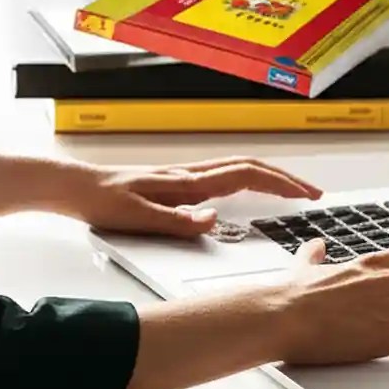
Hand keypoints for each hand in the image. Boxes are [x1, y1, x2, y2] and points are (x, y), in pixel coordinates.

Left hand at [60, 157, 321, 236]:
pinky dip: (248, 181)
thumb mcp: (137, 217)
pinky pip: (223, 177)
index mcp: (187, 182)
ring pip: (239, 169)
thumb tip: (213, 220)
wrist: (75, 186)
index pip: (246, 176)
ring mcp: (184, 177)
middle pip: (250, 167)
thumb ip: (176, 220)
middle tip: (312, 194)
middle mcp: (190, 175)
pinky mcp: (176, 183)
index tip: (307, 195)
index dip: (281, 184)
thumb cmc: (102, 200)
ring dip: (269, 178)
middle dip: (286, 179)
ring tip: (291, 192)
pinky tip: (247, 194)